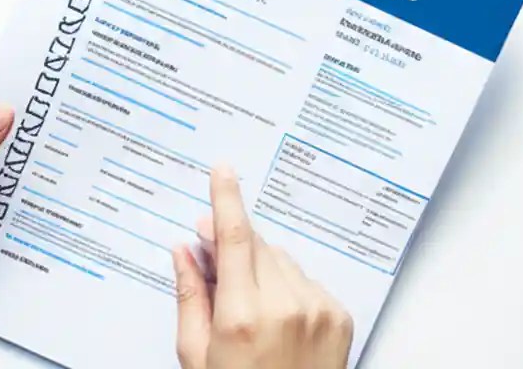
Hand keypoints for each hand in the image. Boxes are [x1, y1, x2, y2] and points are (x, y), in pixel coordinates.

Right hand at [172, 167, 354, 368]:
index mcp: (241, 316)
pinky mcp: (339, 316)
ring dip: (261, 269)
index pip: (234, 238)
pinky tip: (277, 321)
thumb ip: (190, 296)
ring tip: (248, 309)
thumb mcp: (196, 355)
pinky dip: (288, 289)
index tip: (223, 172)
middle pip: (257, 246)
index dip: (225, 199)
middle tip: (209, 256)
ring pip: (282, 261)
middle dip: (233, 244)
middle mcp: (284, 306)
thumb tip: (184, 250)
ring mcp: (317, 309)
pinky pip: (306, 281)